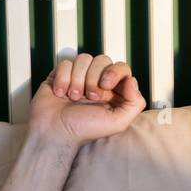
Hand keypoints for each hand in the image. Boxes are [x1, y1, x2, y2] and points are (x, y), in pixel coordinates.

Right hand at [29, 53, 145, 146]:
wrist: (55, 131)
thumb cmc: (86, 129)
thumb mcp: (118, 122)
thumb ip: (135, 103)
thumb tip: (132, 81)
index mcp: (114, 91)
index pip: (122, 68)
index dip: (114, 72)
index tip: (105, 85)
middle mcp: (98, 82)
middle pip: (103, 60)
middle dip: (94, 78)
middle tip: (89, 96)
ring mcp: (79, 77)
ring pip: (84, 59)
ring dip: (78, 79)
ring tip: (73, 97)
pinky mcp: (61, 75)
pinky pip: (65, 63)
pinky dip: (63, 78)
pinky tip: (60, 93)